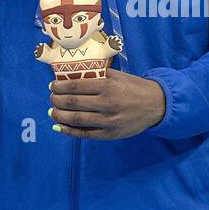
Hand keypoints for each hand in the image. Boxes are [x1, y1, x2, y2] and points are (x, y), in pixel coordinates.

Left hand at [49, 70, 165, 139]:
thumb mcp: (118, 75)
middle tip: (51, 98)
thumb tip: (72, 77)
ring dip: (59, 116)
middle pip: (72, 103)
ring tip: (52, 112)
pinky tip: (60, 127)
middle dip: (56, 100)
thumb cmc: (134, 87)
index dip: (59, 87)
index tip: (52, 86)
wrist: (156, 105)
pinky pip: (85, 134)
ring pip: (76, 119)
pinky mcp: (110, 134)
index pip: (75, 86)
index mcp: (107, 86)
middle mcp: (106, 104)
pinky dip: (69, 131)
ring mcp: (108, 121)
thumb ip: (97, 75)